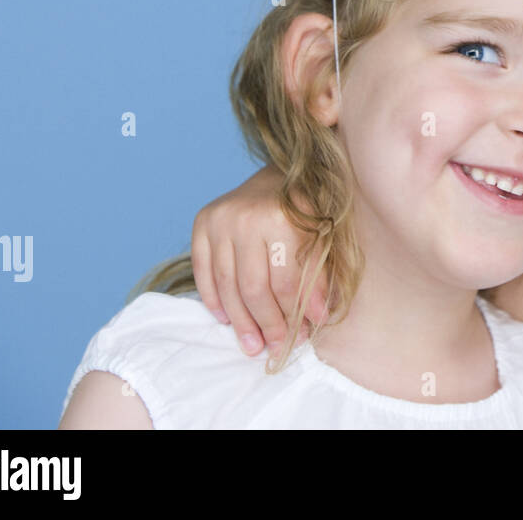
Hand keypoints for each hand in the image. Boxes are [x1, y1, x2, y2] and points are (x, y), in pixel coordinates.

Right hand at [191, 165, 328, 355]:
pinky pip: (203, 271)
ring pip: (226, 285)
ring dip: (239, 320)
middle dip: (266, 323)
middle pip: (253, 288)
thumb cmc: (307, 208)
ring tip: (251, 344)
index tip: (304, 335)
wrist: (278, 174)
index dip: (295, 313)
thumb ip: (318, 274)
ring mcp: (219, 220)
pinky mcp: (201, 223)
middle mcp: (245, 218)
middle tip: (273, 348)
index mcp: (281, 218)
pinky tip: (226, 318)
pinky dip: (213, 299)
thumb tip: (318, 317)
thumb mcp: (322, 236)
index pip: (285, 282)